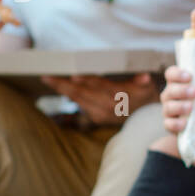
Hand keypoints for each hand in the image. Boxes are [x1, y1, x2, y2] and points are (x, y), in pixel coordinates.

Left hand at [40, 73, 158, 125]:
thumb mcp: (147, 87)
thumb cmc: (145, 96)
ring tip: (48, 80)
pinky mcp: (96, 118)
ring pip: (78, 99)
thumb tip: (144, 77)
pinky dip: (69, 95)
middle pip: (82, 93)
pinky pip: (80, 104)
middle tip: (46, 77)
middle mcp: (108, 107)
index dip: (86, 81)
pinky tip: (59, 88)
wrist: (145, 119)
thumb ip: (143, 82)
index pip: (99, 86)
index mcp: (119, 97)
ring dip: (62, 89)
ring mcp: (100, 114)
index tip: (72, 76)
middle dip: (63, 85)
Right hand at [160, 65, 194, 133]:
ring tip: (190, 107)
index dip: (177, 74)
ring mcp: (169, 110)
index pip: (171, 74)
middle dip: (181, 90)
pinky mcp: (170, 125)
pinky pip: (168, 124)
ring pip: (168, 107)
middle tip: (194, 92)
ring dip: (179, 106)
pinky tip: (184, 124)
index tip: (190, 76)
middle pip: (169, 90)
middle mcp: (170, 95)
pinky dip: (176, 124)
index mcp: (178, 83)